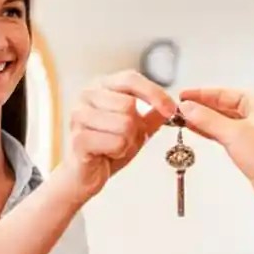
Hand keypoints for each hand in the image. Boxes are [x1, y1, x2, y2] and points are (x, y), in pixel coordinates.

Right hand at [57, 70, 174, 201]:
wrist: (85, 174)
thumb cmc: (109, 147)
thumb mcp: (137, 128)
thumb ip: (154, 114)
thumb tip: (174, 103)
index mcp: (101, 86)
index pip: (130, 78)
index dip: (154, 93)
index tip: (171, 109)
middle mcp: (87, 95)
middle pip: (129, 104)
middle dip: (136, 127)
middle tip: (126, 138)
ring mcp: (79, 116)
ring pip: (124, 124)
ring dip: (127, 141)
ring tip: (116, 147)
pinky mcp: (78, 138)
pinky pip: (116, 143)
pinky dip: (118, 152)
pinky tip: (107, 154)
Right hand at [178, 87, 253, 235]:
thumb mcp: (234, 133)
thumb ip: (208, 120)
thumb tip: (188, 108)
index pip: (225, 94)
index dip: (203, 94)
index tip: (184, 95)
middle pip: (222, 107)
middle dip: (201, 107)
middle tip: (180, 107)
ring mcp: (250, 134)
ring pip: (221, 122)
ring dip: (203, 120)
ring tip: (183, 119)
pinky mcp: (246, 150)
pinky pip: (223, 136)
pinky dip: (209, 132)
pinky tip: (196, 130)